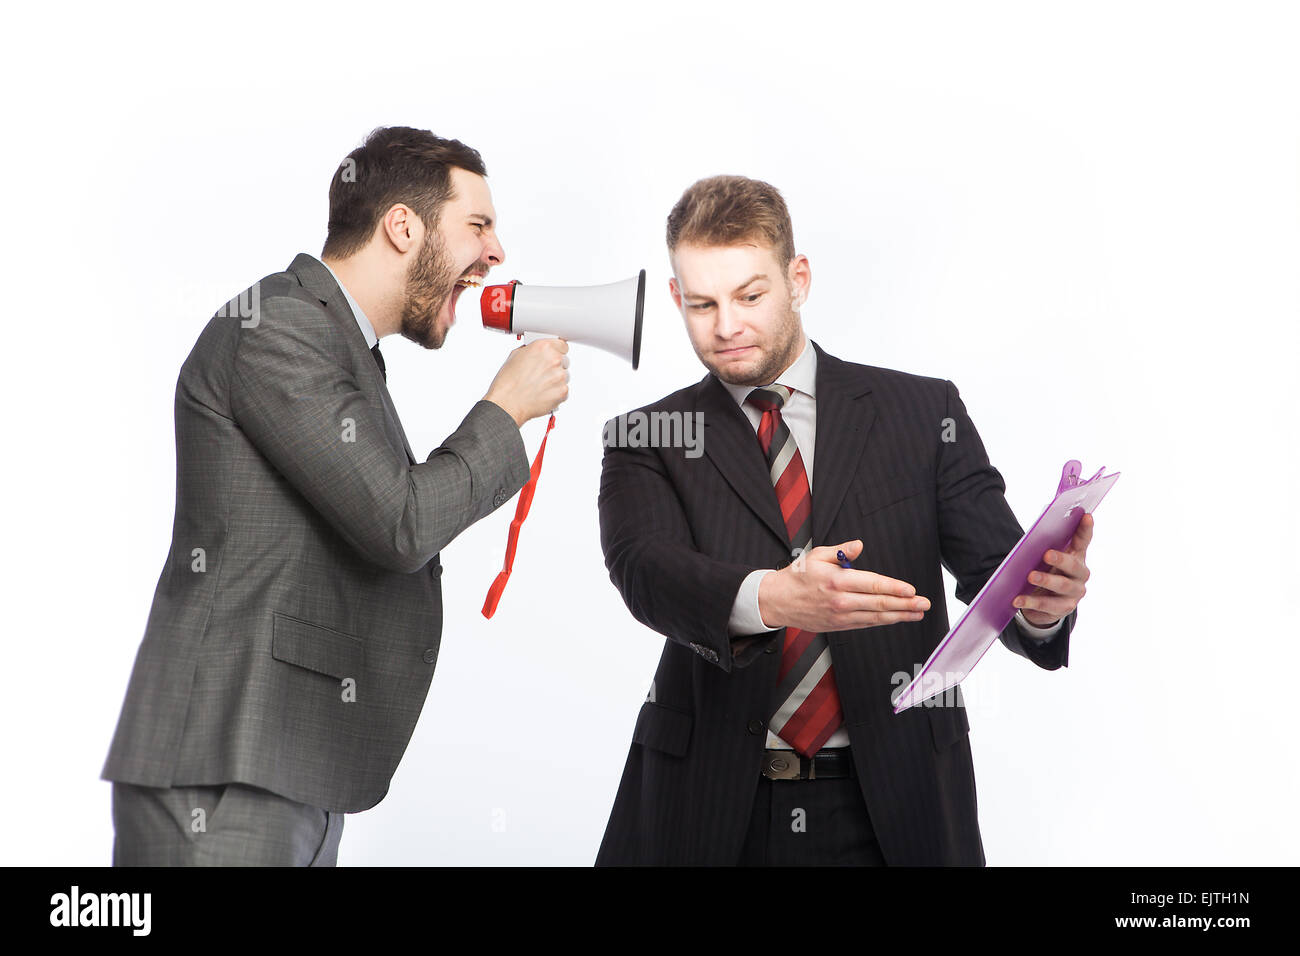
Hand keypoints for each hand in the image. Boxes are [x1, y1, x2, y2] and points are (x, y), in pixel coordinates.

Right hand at [483, 337, 569, 426]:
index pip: (562, 345)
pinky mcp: (563, 391)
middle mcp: (554, 360)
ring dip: (556, 380)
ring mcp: (560, 376)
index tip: (554, 356)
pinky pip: (564, 390)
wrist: (507, 403)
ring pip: (565, 376)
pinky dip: (556, 393)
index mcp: (543, 347)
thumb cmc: (508, 383)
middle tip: (542, 374)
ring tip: (540, 385)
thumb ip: (531, 350)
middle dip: (555, 367)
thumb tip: (536, 351)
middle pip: (564, 361)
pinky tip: (542, 393)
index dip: (556, 351)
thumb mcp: (515, 356)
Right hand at [757, 539, 929, 632]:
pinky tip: (896, 618)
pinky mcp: (839, 625)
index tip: (911, 590)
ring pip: (876, 617)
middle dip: (905, 604)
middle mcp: (840, 600)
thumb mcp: (817, 556)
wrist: (777, 601)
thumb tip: (859, 545)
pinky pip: (866, 624)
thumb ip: (841, 550)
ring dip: (900, 616)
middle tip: (924, 603)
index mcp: (836, 580)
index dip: (894, 588)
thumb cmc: (797, 576)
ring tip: (917, 613)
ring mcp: (840, 615)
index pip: (872, 585)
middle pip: (879, 604)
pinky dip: (883, 622)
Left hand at [1014, 513, 1093, 626]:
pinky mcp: (1064, 608)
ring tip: (1030, 576)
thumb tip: (1036, 528)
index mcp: (1077, 556)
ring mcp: (1075, 592)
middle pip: (1073, 566)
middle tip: (1046, 554)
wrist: (1044, 602)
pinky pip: (1047, 605)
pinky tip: (1017, 599)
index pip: (1083, 540)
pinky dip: (1031, 602)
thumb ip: (1044, 543)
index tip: (1086, 515)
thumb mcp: (1044, 557)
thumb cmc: (1045, 571)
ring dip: (1046, 580)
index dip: (1085, 528)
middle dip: (1060, 559)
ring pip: (1062, 586)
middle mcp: (1080, 574)